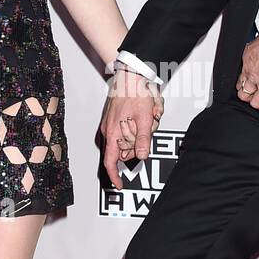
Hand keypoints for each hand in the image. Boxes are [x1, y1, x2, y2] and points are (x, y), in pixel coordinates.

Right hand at [101, 68, 163, 188]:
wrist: (130, 74)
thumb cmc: (135, 92)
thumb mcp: (145, 118)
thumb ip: (143, 139)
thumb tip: (142, 156)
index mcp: (112, 133)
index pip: (110, 161)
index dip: (114, 176)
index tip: (120, 184)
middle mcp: (108, 130)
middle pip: (123, 151)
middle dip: (137, 146)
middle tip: (150, 132)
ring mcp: (110, 124)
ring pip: (126, 140)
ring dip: (140, 133)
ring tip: (150, 118)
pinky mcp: (114, 117)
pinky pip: (125, 129)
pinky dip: (137, 126)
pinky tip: (146, 115)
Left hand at [236, 30, 258, 109]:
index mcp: (249, 54)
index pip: (244, 68)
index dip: (249, 74)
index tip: (257, 74)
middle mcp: (249, 67)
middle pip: (240, 83)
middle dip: (246, 88)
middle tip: (256, 89)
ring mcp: (255, 79)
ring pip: (244, 95)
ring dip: (251, 98)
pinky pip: (257, 103)